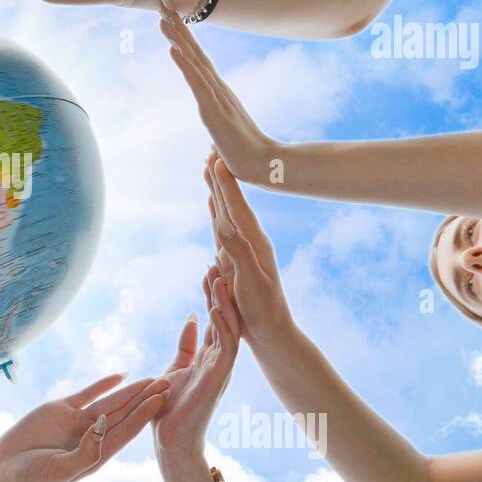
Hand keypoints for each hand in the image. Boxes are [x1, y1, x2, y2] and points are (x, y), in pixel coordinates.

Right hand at [0, 373, 169, 481]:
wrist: (1, 471)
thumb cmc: (30, 478)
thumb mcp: (59, 471)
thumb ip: (83, 453)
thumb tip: (102, 430)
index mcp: (95, 454)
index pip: (127, 430)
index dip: (145, 413)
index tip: (163, 397)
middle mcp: (91, 436)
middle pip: (125, 413)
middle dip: (146, 397)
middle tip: (169, 380)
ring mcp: (76, 422)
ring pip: (110, 401)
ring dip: (131, 390)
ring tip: (152, 377)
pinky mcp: (60, 409)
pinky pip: (87, 394)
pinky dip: (103, 384)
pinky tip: (120, 375)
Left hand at [152, 266, 240, 475]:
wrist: (171, 440)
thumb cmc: (171, 408)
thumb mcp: (176, 367)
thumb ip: (187, 344)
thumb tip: (192, 317)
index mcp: (210, 355)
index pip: (216, 316)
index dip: (214, 292)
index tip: (211, 267)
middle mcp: (220, 359)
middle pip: (226, 317)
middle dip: (223, 290)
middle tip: (220, 261)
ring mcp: (222, 368)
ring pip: (230, 327)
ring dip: (225, 302)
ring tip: (220, 277)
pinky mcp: (218, 377)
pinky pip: (225, 346)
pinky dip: (223, 325)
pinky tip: (215, 306)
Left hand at [160, 1, 279, 183]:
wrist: (262, 165)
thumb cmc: (242, 149)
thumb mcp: (223, 130)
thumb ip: (218, 123)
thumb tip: (211, 135)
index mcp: (216, 89)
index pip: (196, 57)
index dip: (182, 34)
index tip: (168, 14)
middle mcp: (216, 87)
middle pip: (193, 51)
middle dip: (177, 26)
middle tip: (161, 0)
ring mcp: (215, 97)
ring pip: (193, 62)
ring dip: (178, 38)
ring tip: (163, 18)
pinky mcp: (213, 110)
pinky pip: (196, 83)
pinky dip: (184, 65)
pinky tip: (173, 49)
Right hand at [205, 153, 292, 346]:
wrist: (272, 332)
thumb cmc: (262, 310)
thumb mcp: (250, 281)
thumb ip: (237, 251)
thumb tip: (222, 223)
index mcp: (253, 242)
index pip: (235, 206)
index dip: (224, 182)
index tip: (215, 158)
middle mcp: (249, 240)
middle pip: (231, 201)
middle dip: (220, 177)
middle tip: (210, 150)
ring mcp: (243, 248)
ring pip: (225, 211)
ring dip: (217, 189)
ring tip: (210, 169)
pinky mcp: (237, 258)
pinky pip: (223, 227)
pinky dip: (217, 211)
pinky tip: (215, 207)